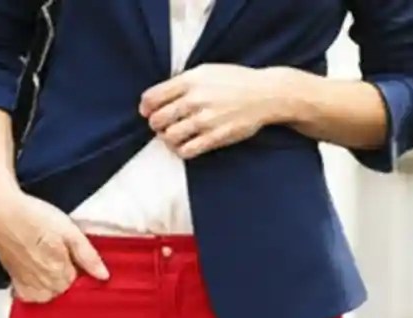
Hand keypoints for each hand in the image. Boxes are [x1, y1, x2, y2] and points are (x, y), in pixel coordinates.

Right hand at [0, 185, 108, 302]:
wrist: (2, 212)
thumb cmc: (36, 217)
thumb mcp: (69, 230)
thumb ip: (87, 255)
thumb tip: (104, 277)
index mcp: (60, 271)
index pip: (80, 285)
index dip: (81, 272)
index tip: (77, 260)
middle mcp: (44, 283)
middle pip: (64, 292)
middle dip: (67, 279)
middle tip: (63, 258)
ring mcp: (28, 284)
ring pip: (48, 297)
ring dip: (53, 286)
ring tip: (51, 266)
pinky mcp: (14, 280)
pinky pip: (30, 297)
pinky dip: (36, 292)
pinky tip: (38, 278)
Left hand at [140, 64, 282, 158]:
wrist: (266, 95)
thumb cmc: (235, 81)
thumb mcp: (206, 71)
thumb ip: (182, 83)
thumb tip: (157, 98)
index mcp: (190, 80)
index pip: (153, 97)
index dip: (145, 107)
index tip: (147, 112)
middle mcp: (195, 99)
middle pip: (157, 119)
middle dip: (157, 124)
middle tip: (164, 125)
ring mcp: (206, 120)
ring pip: (169, 137)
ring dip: (168, 138)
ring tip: (175, 136)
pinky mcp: (216, 137)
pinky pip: (186, 150)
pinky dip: (181, 150)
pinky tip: (186, 145)